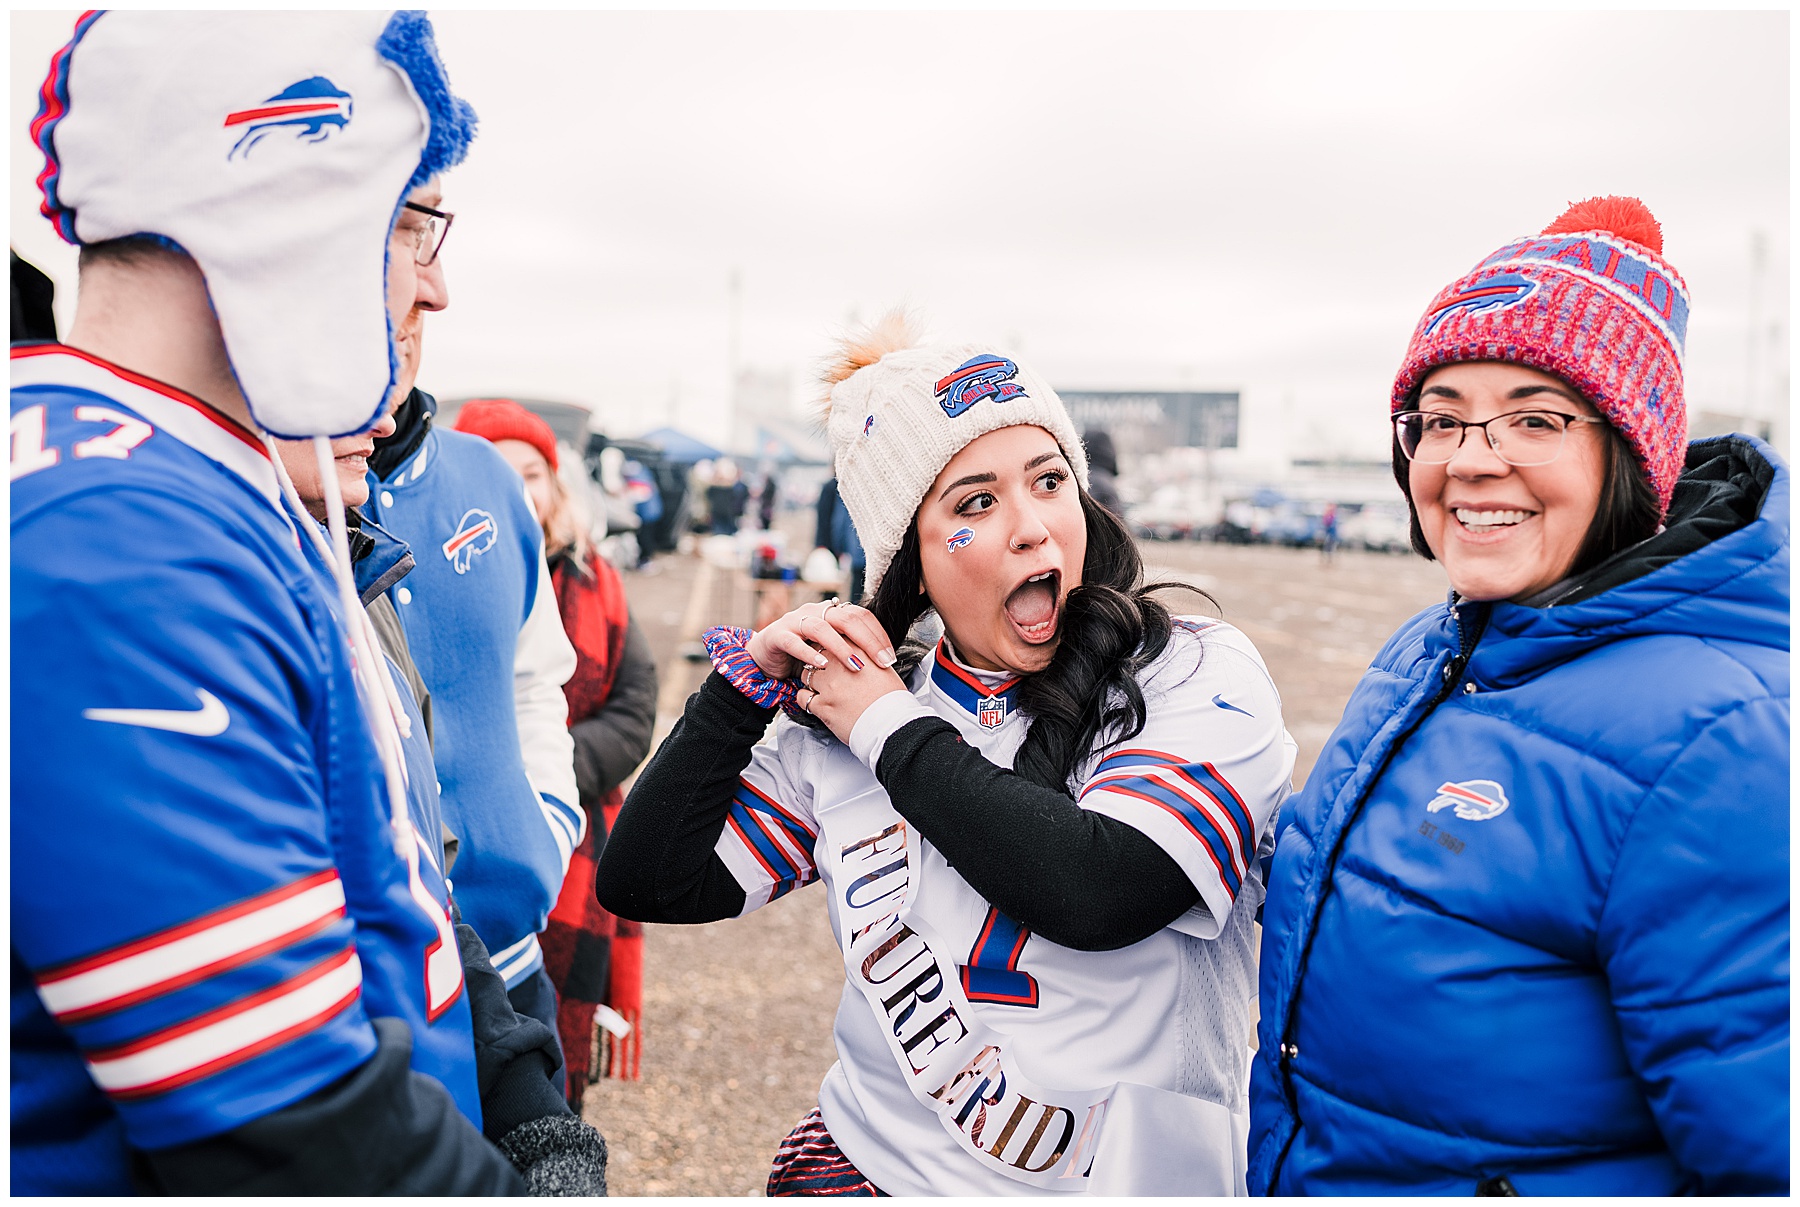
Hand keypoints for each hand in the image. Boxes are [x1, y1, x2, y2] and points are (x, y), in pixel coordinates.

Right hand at [747, 599, 903, 741]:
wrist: (764, 656)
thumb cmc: (802, 654)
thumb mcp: (828, 649)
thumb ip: (849, 647)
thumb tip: (881, 658)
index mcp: (830, 612)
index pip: (860, 615)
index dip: (878, 634)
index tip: (890, 656)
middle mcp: (814, 612)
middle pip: (846, 618)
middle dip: (868, 640)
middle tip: (882, 661)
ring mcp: (795, 622)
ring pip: (821, 628)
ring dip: (841, 647)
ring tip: (856, 665)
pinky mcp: (777, 636)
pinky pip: (794, 643)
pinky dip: (808, 653)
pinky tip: (822, 666)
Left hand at [796, 639, 907, 743]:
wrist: (892, 725)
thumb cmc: (892, 700)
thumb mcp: (884, 669)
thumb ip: (867, 656)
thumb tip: (859, 654)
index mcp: (857, 652)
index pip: (835, 638)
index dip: (833, 645)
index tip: (834, 653)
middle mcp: (840, 666)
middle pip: (817, 653)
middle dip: (819, 661)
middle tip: (825, 670)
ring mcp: (829, 686)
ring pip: (806, 674)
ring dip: (811, 680)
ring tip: (821, 687)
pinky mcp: (822, 706)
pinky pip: (802, 697)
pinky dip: (806, 699)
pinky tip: (814, 702)